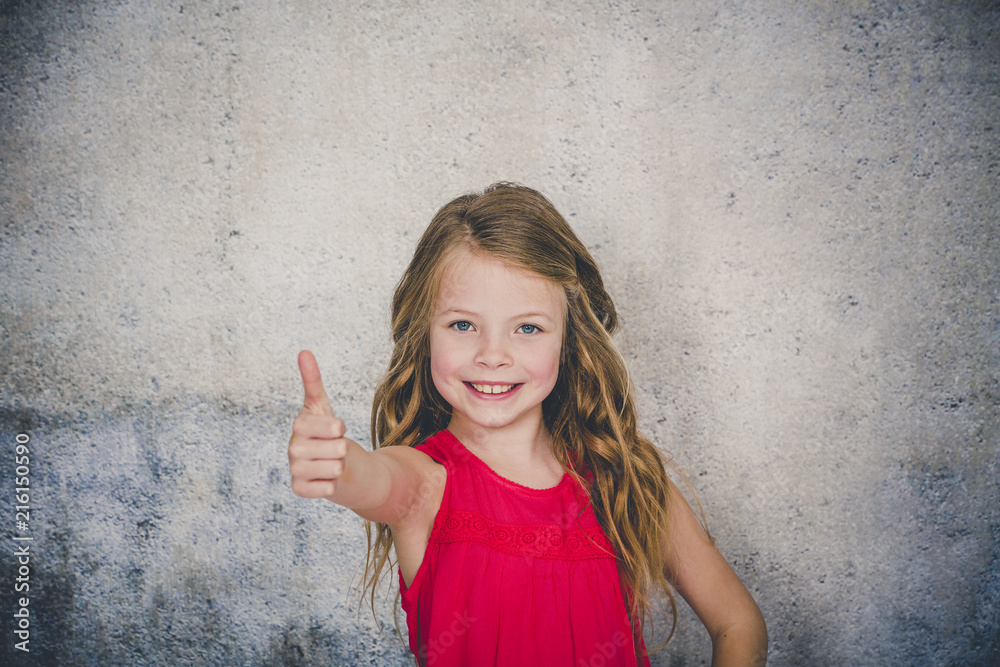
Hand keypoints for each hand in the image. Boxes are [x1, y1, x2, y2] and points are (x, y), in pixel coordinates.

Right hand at [288, 350, 353, 497]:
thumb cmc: (328, 434)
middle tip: (336, 449)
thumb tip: (303, 352)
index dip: (339, 428)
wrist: (335, 464)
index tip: (338, 429)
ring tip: (333, 463)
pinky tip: (327, 479)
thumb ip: (313, 381)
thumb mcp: (323, 406)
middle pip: (336, 449)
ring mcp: (295, 469)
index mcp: (300, 425)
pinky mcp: (298, 488)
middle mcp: (293, 447)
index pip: (330, 426)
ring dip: (340, 467)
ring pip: (334, 469)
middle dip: (343, 449)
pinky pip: (324, 489)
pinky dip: (332, 485)